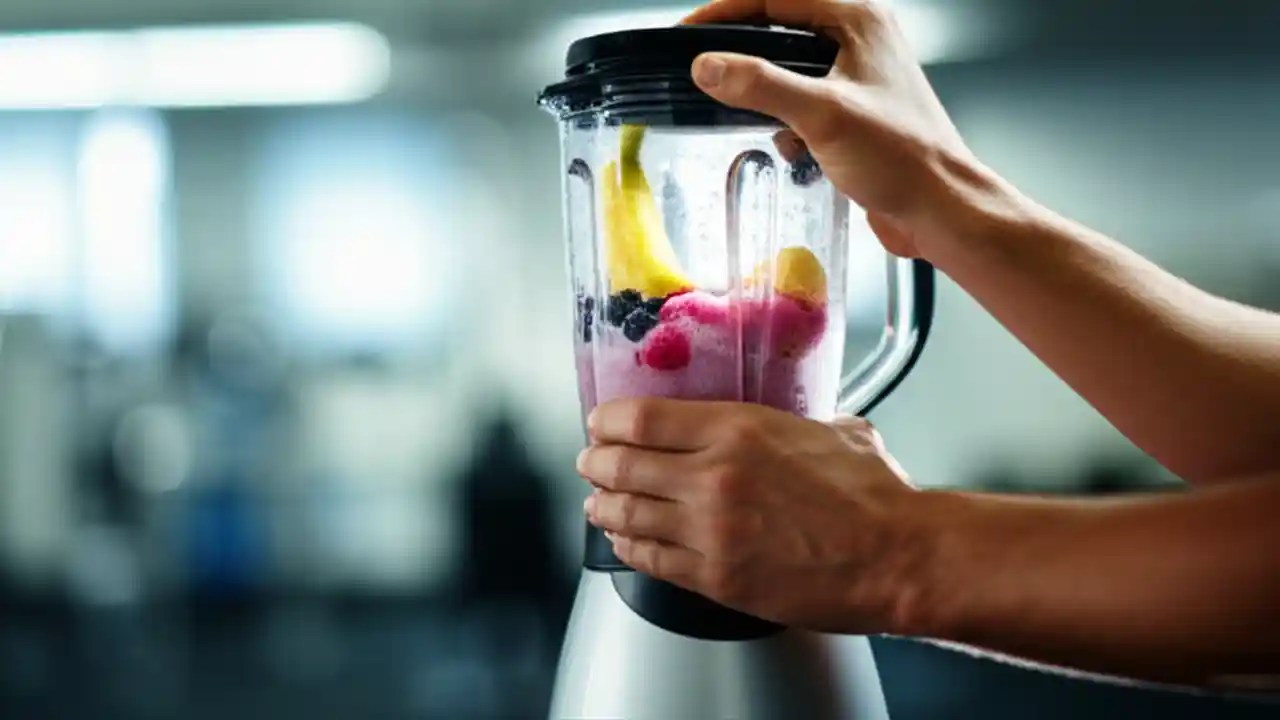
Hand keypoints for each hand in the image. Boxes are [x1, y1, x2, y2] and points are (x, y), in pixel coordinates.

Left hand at [576, 397, 926, 633]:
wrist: (898, 558)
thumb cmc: (875, 497)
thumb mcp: (834, 431)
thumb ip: (796, 422)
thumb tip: (796, 421)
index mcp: (737, 430)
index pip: (640, 418)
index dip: (608, 420)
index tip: (601, 422)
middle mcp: (712, 477)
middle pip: (620, 464)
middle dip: (596, 462)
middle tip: (591, 461)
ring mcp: (709, 531)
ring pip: (625, 514)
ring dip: (602, 506)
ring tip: (598, 502)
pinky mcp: (716, 578)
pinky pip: (650, 559)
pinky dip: (629, 546)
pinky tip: (626, 540)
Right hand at [683, 0, 1000, 257]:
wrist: (940, 208)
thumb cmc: (904, 157)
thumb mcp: (822, 115)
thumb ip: (760, 85)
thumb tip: (708, 65)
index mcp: (860, 20)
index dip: (726, 12)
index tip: (689, 33)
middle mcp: (861, 39)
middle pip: (781, 28)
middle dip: (744, 55)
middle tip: (704, 70)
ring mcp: (859, 76)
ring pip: (791, 69)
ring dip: (768, 94)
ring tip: (747, 113)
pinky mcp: (855, 112)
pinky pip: (804, 103)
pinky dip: (788, 123)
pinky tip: (793, 148)